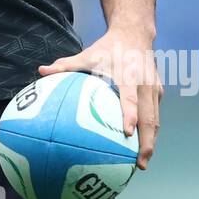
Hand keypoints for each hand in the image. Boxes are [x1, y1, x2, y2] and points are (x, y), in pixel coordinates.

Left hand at [38, 29, 161, 170]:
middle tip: (139, 164)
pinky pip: (155, 116)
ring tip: (141, 164)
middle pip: (150, 117)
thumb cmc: (108, 48)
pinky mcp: (157, 93)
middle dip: (146, 142)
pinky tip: (140, 149)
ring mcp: (154, 90)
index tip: (127, 132)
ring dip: (150, 142)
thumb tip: (41, 72)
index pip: (130, 98)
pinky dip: (150, 133)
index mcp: (129, 75)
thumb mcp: (87, 55)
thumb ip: (65, 65)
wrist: (135, 35)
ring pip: (155, 120)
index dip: (130, 115)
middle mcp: (145, 84)